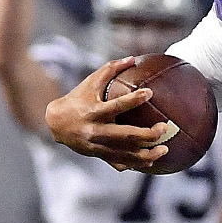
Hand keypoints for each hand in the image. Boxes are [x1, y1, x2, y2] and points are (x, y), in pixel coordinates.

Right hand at [44, 59, 171, 169]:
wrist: (56, 124)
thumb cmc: (77, 99)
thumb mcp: (90, 83)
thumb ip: (110, 69)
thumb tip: (132, 58)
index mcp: (94, 112)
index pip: (116, 106)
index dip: (134, 100)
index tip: (150, 93)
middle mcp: (96, 131)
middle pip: (126, 136)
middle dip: (149, 134)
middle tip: (165, 127)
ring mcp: (97, 146)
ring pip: (126, 154)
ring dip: (147, 154)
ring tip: (164, 149)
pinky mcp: (98, 155)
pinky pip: (119, 163)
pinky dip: (135, 164)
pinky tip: (150, 162)